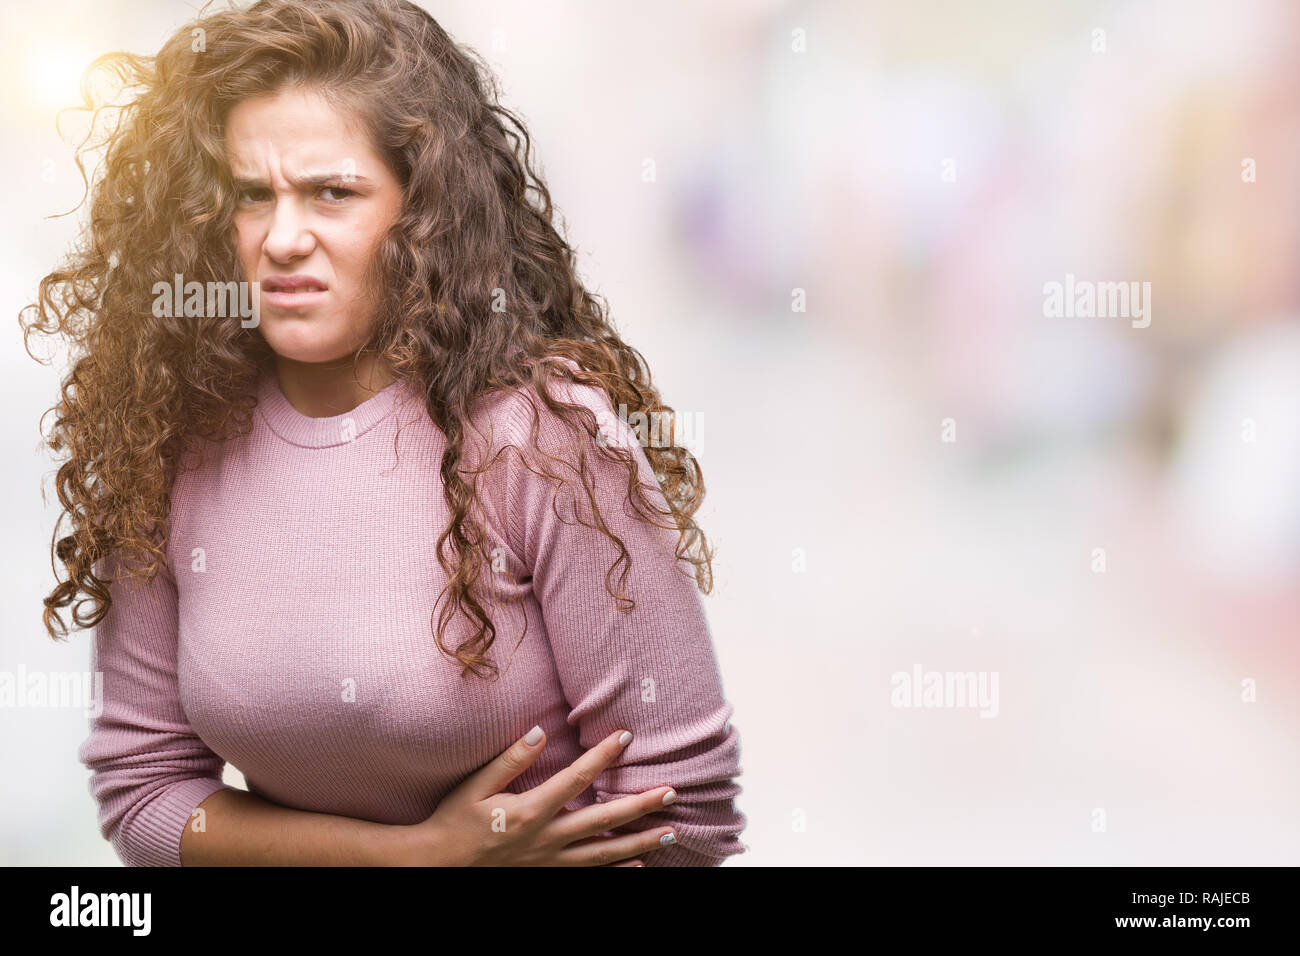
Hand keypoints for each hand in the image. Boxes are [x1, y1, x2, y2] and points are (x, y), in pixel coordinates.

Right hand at [400, 726, 677, 865]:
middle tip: (671, 793)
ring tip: (669, 831)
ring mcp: (548, 861)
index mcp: (530, 811)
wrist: (437, 865)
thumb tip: (539, 732)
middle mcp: (546, 839)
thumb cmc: (454, 821)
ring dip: (639, 842)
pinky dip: (616, 869)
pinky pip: (588, 874)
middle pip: (603, 822)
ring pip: (604, 854)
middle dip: (639, 807)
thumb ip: (509, 760)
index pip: (576, 779)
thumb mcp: (475, 786)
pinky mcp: (546, 874)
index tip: (627, 737)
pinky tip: (638, 863)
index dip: (603, 757)